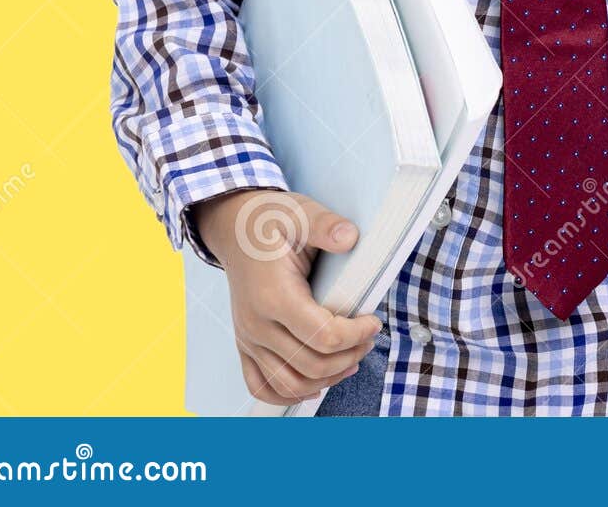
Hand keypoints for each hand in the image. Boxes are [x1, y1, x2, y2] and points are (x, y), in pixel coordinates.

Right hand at [192, 188, 383, 406]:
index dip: (355, 335)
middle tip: (369, 338)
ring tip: (352, 360)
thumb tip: (350, 237)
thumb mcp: (300, 213)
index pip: (322, 335)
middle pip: (309, 364)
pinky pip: (260, 385)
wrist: (233, 228)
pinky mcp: (245, 344)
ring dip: (325, 379)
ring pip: (288, 383)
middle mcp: (256, 324)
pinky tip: (315, 385)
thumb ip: (325, 225)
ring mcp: (248, 338)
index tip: (374, 321)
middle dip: (348, 355)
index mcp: (273, 296)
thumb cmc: (269, 221)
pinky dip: (288, 394)